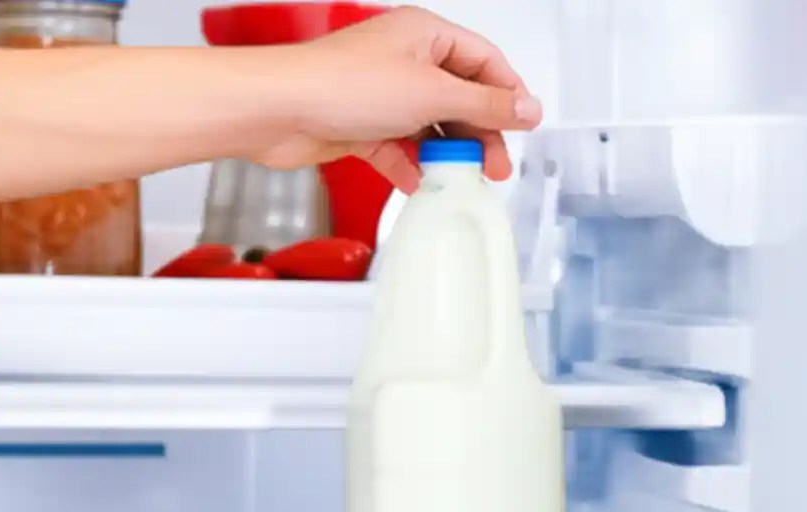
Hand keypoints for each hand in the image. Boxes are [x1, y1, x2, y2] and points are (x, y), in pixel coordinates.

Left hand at [251, 7, 541, 191]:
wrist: (277, 110)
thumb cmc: (341, 85)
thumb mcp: (433, 94)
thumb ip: (487, 104)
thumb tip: (529, 108)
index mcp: (425, 35)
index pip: (485, 62)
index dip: (508, 95)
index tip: (524, 127)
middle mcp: (405, 59)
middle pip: (461, 98)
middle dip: (480, 134)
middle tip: (495, 166)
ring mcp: (382, 92)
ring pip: (431, 125)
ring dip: (447, 153)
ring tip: (461, 178)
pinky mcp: (361, 123)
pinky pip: (399, 146)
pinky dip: (411, 165)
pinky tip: (418, 181)